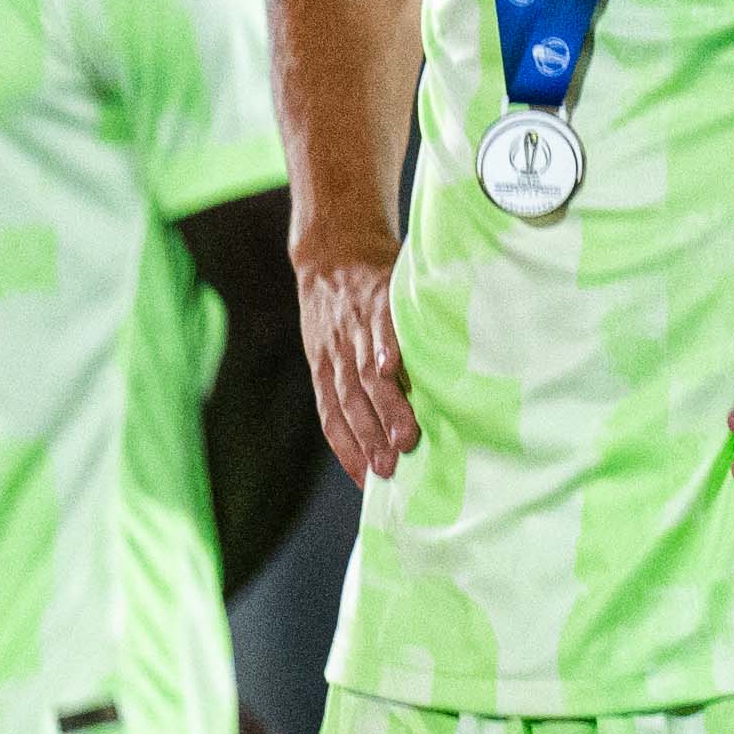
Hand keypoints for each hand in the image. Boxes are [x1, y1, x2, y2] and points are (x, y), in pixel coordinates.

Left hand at [301, 249, 417, 483]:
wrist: (334, 250)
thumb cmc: (340, 311)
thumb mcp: (331, 348)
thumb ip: (352, 385)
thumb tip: (385, 434)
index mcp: (326, 372)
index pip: (334, 420)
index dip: (349, 453)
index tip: (371, 484)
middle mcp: (338, 356)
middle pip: (352, 404)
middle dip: (371, 439)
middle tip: (391, 469)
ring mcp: (357, 330)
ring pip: (368, 376)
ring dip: (387, 408)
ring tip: (407, 437)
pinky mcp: (377, 302)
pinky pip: (381, 328)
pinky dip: (385, 348)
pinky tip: (396, 367)